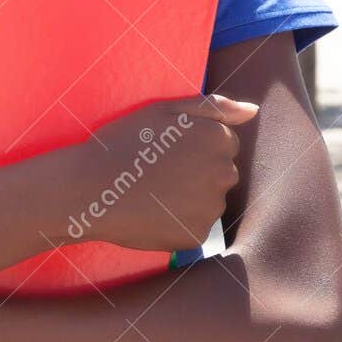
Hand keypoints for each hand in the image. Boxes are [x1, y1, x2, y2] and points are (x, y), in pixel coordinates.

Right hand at [66, 94, 257, 252]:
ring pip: (208, 201)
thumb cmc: (123, 142)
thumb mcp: (165, 110)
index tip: (166, 149)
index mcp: (218, 139)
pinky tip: (151, 212)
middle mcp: (224, 173)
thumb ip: (215, 106)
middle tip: (156, 170)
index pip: (223, 143)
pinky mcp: (196, 235)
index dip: (194, 145)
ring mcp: (211, 208)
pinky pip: (194, 226)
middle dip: (197, 171)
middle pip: (221, 173)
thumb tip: (253, 110)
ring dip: (189, 198)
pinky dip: (177, 222)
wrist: (89, 188)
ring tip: (151, 191)